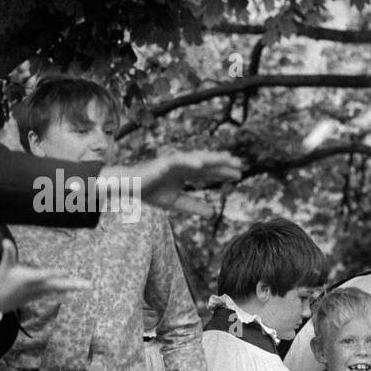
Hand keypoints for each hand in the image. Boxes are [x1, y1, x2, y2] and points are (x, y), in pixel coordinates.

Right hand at [0, 240, 88, 318]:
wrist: (0, 300)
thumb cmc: (3, 279)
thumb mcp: (5, 267)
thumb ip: (8, 254)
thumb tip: (6, 241)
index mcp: (27, 279)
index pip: (42, 276)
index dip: (52, 274)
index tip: (63, 272)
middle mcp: (37, 287)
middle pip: (57, 286)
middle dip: (71, 285)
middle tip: (86, 285)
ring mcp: (40, 292)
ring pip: (59, 289)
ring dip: (73, 287)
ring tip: (88, 285)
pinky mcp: (41, 294)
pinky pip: (56, 293)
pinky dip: (65, 292)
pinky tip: (76, 291)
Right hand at [104, 151, 241, 214]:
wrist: (129, 188)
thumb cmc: (150, 192)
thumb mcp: (175, 202)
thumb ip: (193, 205)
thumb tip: (212, 213)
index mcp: (185, 172)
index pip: (208, 172)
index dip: (223, 173)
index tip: (239, 175)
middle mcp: (182, 165)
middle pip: (206, 163)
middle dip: (223, 163)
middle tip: (241, 164)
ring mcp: (173, 161)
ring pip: (196, 158)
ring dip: (211, 158)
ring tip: (227, 159)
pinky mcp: (163, 162)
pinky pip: (178, 160)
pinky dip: (189, 161)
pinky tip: (202, 164)